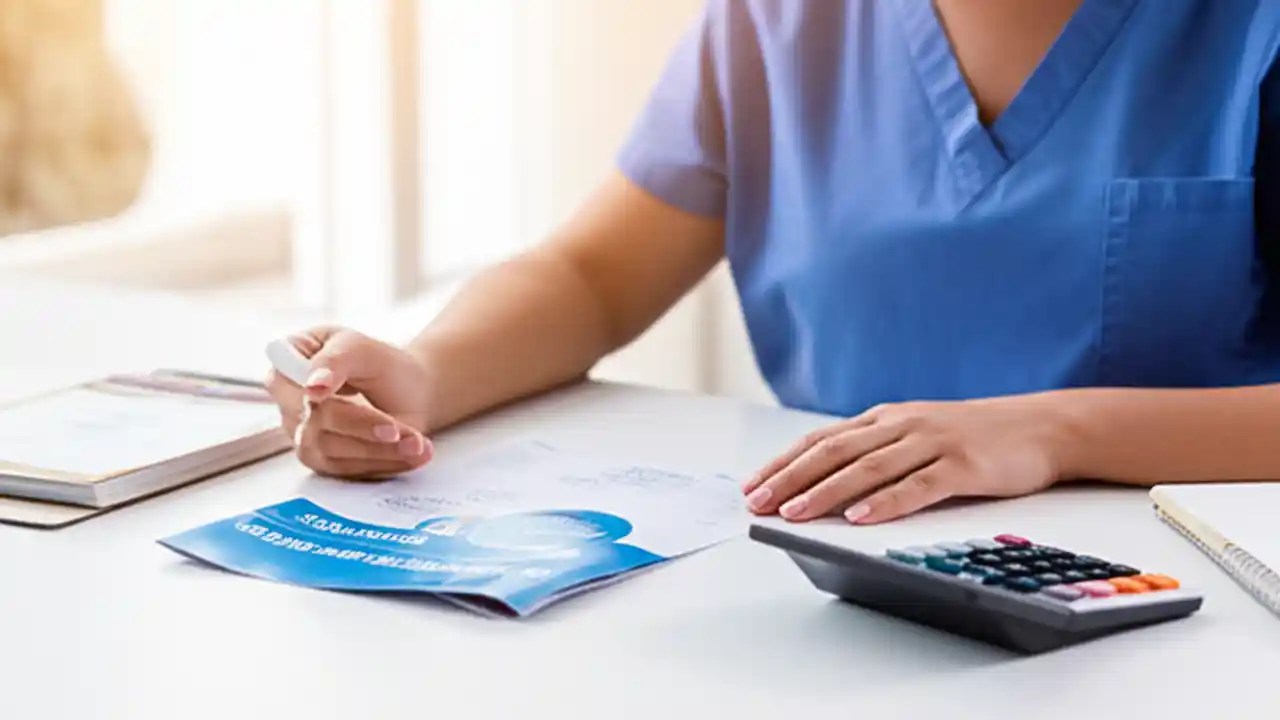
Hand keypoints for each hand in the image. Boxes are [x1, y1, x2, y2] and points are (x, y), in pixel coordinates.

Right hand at [265, 327, 435, 478]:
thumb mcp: (361, 348)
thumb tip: (312, 387)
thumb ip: (335, 361)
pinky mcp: (325, 461)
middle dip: (361, 426)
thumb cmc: (381, 364)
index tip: (328, 397)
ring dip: (379, 449)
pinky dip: (384, 462)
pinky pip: (349, 469)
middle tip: (396, 429)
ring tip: (416, 442)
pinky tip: (412, 453)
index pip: (285, 381)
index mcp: (288, 361)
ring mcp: (304, 434)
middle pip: (313, 421)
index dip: (309, 392)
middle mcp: (290, 401)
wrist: (410, 392)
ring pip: (333, 450)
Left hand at [742, 396, 1070, 523]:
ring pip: (868, 468)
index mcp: (884, 419)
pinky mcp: (962, 465)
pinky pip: (917, 486)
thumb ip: (876, 451)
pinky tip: (859, 517)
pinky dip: (885, 502)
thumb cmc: (973, 437)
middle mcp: (901, 425)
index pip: (822, 441)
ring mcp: (932, 443)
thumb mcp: (916, 434)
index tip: (752, 485)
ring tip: (795, 512)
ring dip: (826, 492)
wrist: (1041, 427)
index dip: (784, 463)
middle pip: (834, 452)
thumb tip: (825, 480)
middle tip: (758, 502)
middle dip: (790, 478)